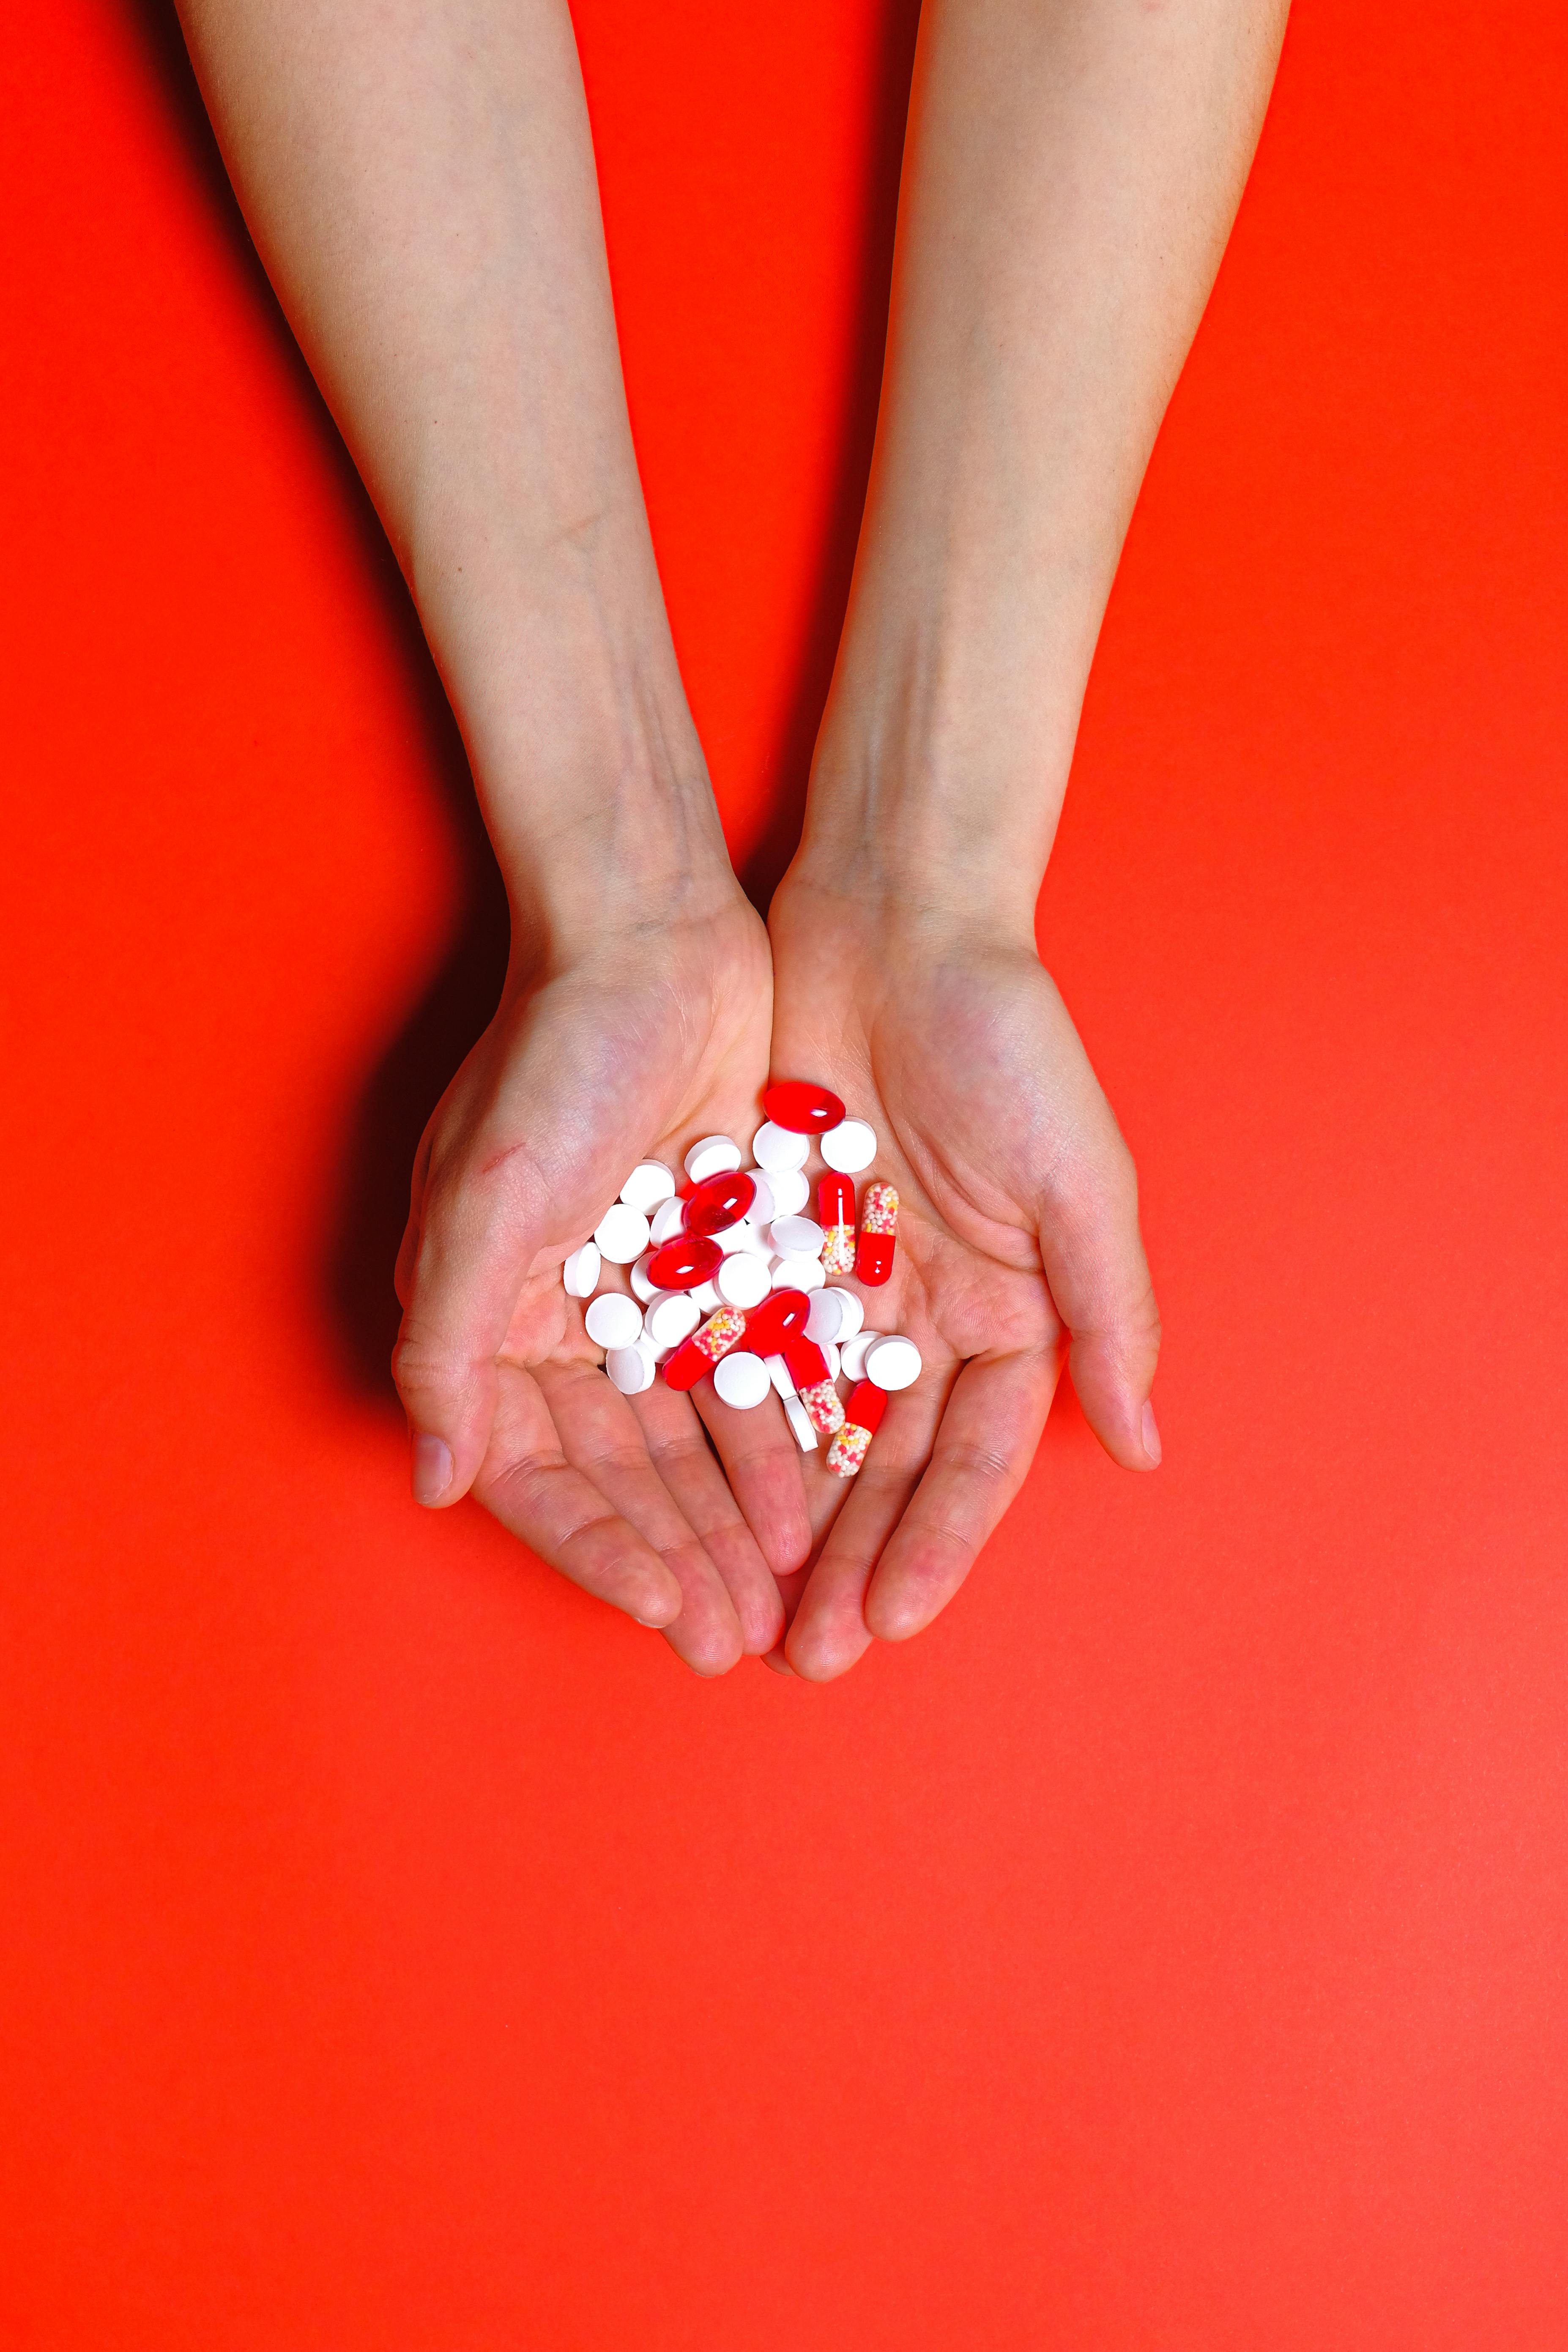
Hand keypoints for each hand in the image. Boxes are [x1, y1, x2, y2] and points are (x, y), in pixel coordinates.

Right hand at [392, 883, 812, 1674]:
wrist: (651, 941)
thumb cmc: (552, 1061)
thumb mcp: (486, 1199)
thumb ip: (449, 1342)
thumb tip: (436, 1479)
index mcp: (488, 1320)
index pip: (538, 1472)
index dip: (599, 1550)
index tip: (668, 1611)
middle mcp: (564, 1324)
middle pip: (622, 1477)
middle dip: (681, 1560)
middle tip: (743, 1641)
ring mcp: (649, 1299)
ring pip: (693, 1442)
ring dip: (735, 1523)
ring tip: (790, 1599)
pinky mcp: (725, 1265)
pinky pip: (752, 1377)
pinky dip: (779, 1441)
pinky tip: (820, 1502)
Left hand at [765, 875, 1161, 1678]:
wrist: (899, 927)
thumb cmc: (1008, 1046)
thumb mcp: (1076, 1179)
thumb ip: (1107, 1311)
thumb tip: (1145, 1444)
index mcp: (1016, 1312)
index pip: (974, 1457)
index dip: (938, 1542)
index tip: (892, 1621)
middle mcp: (933, 1316)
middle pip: (887, 1466)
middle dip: (854, 1561)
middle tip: (806, 1653)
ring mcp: (849, 1285)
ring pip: (812, 1430)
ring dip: (788, 1523)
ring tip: (751, 1608)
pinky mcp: (774, 1244)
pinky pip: (749, 1353)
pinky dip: (732, 1428)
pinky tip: (701, 1500)